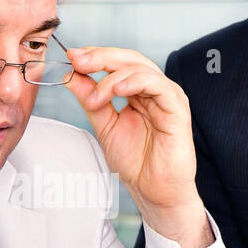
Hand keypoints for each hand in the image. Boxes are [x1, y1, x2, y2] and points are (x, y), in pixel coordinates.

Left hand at [65, 46, 212, 247]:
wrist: (153, 191)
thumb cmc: (136, 163)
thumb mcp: (104, 126)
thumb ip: (90, 99)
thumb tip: (71, 76)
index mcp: (137, 92)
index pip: (117, 63)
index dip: (94, 56)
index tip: (71, 57)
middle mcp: (153, 90)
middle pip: (128, 59)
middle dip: (100, 57)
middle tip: (78, 61)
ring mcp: (167, 97)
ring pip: (141, 69)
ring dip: (112, 77)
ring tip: (95, 97)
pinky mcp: (177, 108)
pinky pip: (158, 85)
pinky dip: (136, 82)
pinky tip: (118, 90)